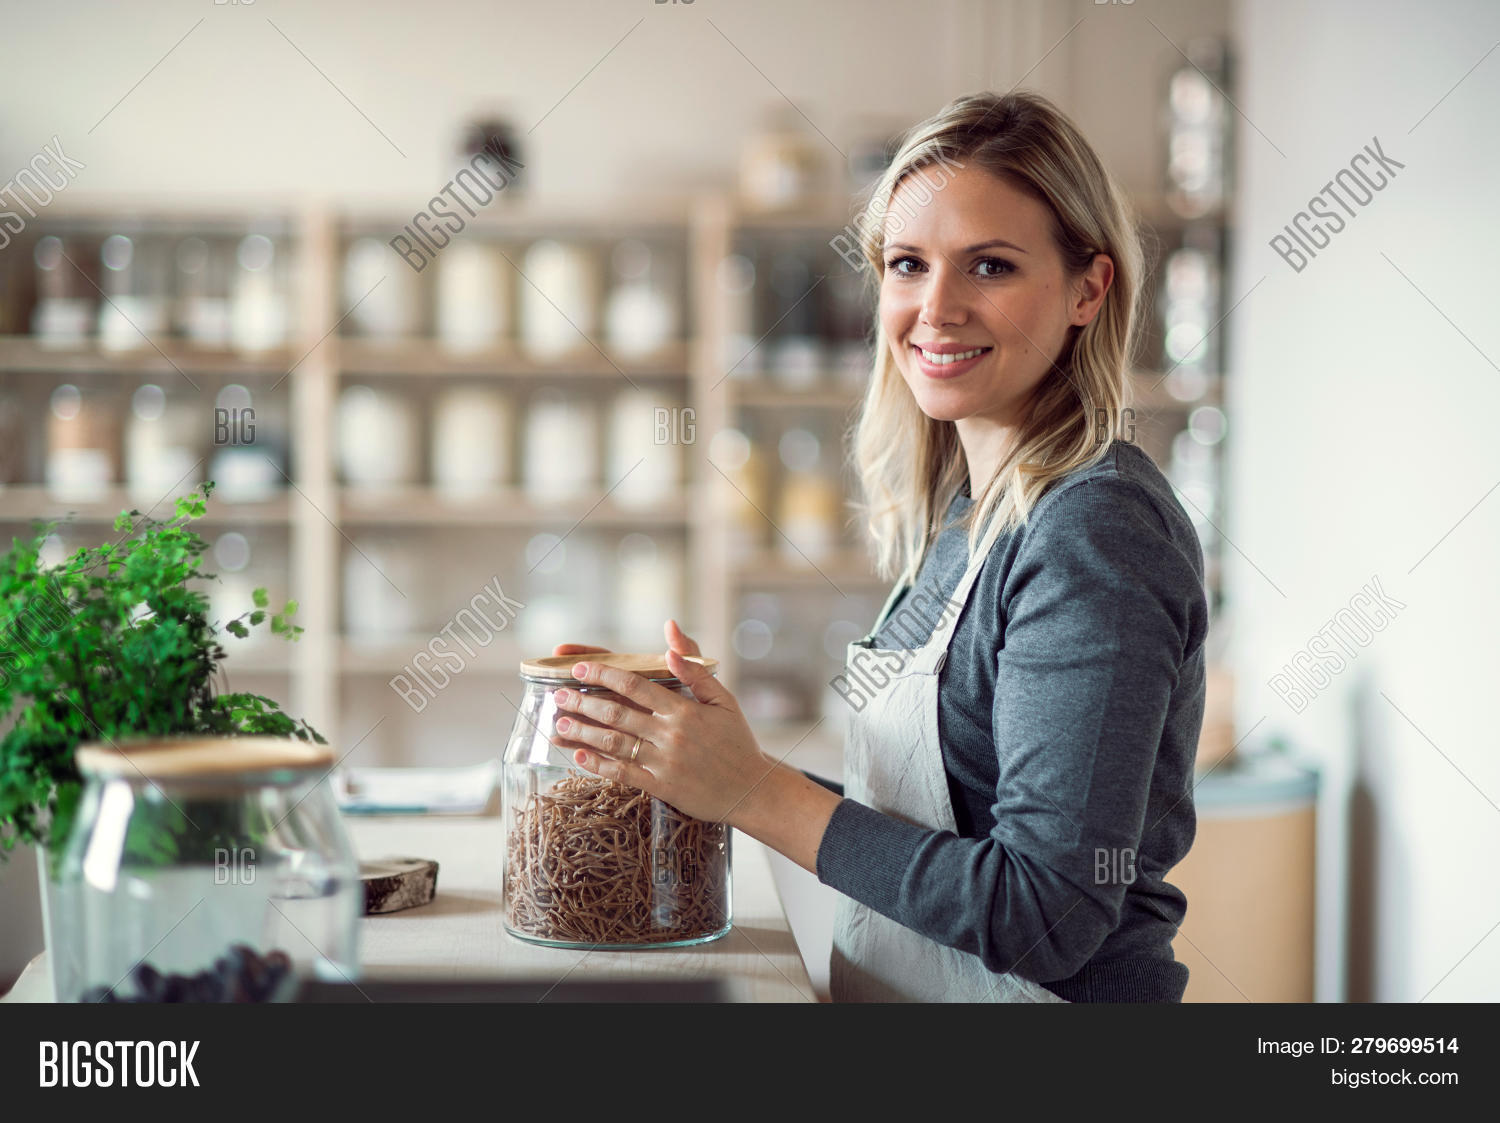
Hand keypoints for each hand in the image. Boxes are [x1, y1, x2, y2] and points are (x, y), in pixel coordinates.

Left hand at [547, 619, 770, 824]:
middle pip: (617, 713)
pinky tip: (578, 755)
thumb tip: (669, 639)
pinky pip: (623, 774)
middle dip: (583, 702)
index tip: (579, 669)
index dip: (604, 675)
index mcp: (684, 710)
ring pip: (614, 744)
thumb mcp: (724, 701)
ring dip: (583, 732)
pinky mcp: (660, 787)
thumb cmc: (738, 742)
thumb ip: (694, 672)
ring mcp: (663, 762)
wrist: (751, 790)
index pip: (635, 686)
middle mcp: (670, 735)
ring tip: (559, 722)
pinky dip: (598, 765)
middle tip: (558, 694)